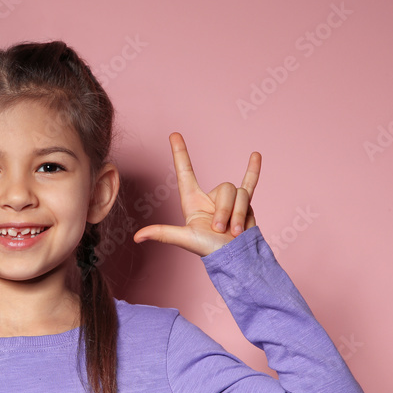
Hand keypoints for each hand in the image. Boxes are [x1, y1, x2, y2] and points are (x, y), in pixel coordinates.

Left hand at [133, 132, 260, 256]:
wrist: (234, 258)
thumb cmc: (209, 249)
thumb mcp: (184, 238)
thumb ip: (162, 233)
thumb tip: (136, 237)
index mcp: (192, 200)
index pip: (185, 171)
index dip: (180, 152)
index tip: (174, 134)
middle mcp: (210, 197)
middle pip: (225, 188)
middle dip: (226, 211)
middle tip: (221, 230)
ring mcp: (228, 201)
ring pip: (240, 194)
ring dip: (239, 215)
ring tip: (235, 233)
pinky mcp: (244, 205)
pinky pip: (250, 184)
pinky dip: (253, 171)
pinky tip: (256, 155)